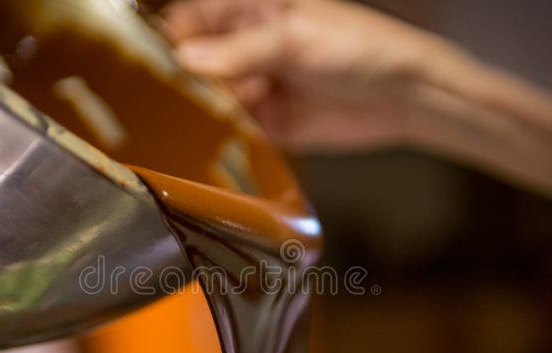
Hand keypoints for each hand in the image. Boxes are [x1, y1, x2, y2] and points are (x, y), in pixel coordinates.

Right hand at [164, 0, 456, 150]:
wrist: (403, 96)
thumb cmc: (359, 46)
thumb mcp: (294, 38)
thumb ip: (240, 50)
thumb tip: (185, 60)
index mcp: (253, 11)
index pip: (196, 19)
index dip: (171, 36)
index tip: (148, 60)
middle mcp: (249, 49)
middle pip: (198, 63)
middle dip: (182, 80)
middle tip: (164, 100)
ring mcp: (258, 87)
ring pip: (213, 100)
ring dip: (202, 113)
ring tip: (190, 124)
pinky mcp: (270, 124)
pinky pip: (236, 132)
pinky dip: (226, 137)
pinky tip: (217, 142)